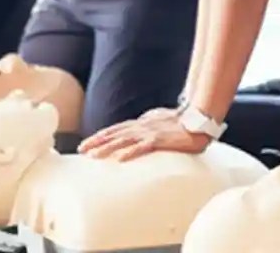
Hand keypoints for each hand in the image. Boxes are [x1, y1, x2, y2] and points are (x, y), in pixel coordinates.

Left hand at [77, 108, 209, 159]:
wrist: (198, 120)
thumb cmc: (181, 123)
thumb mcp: (159, 123)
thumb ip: (147, 127)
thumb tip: (138, 134)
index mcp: (140, 124)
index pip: (115, 130)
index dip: (99, 136)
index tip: (85, 144)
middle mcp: (141, 126)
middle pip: (114, 134)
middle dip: (96, 142)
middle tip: (81, 150)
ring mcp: (150, 133)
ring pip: (123, 140)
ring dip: (107, 148)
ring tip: (93, 156)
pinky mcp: (160, 140)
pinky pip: (142, 147)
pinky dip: (130, 152)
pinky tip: (120, 159)